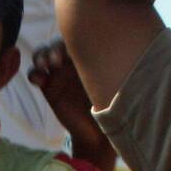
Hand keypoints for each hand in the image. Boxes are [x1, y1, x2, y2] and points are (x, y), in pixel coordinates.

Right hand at [29, 39, 116, 170]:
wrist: (98, 132)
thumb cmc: (114, 107)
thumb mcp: (116, 88)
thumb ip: (115, 73)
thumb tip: (137, 57)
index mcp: (92, 55)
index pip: (79, 37)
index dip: (72, 39)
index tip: (73, 52)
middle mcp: (73, 60)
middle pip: (59, 42)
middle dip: (54, 47)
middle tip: (56, 61)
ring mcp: (59, 71)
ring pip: (43, 53)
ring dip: (41, 56)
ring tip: (44, 67)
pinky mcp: (48, 85)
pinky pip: (35, 74)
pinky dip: (34, 73)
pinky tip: (38, 81)